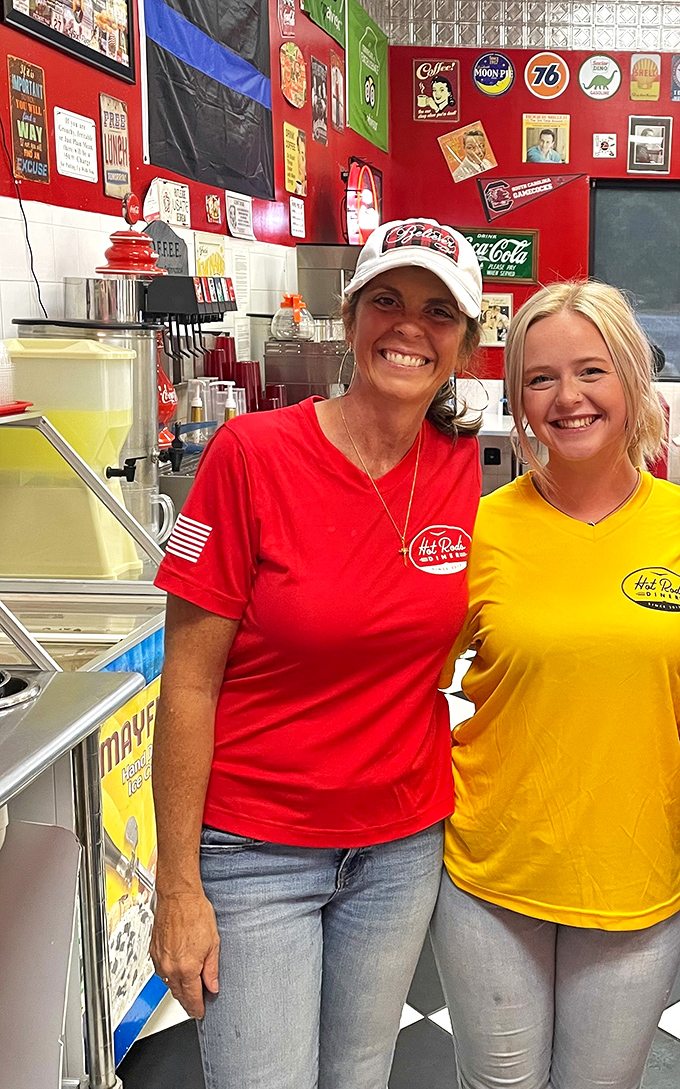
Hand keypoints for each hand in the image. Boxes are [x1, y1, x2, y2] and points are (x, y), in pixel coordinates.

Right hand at [150, 890, 219, 1018]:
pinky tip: (177, 972)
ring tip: (188, 989)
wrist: (178, 896)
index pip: (192, 997)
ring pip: (169, 983)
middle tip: (195, 1004)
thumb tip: (212, 986)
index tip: (200, 1012)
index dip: (197, 1008)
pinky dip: (170, 975)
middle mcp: (170, 967)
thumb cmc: (195, 913)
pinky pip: (161, 971)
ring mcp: (160, 960)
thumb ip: (212, 969)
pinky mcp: (154, 951)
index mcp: (187, 968)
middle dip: (187, 1001)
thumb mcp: (213, 943)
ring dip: (178, 988)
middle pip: (178, 993)